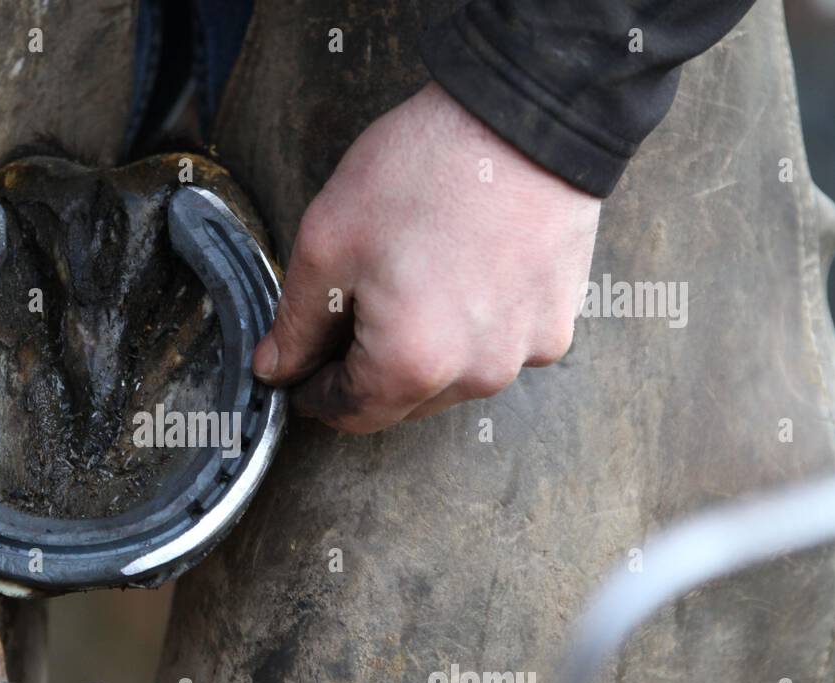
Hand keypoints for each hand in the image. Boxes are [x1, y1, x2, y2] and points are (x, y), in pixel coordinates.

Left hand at [253, 82, 600, 432]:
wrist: (524, 115)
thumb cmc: (423, 172)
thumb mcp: (328, 245)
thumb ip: (296, 323)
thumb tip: (276, 369)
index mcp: (411, 365)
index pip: (352, 415)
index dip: (317, 394)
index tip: (301, 372)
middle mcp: (475, 375)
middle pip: (403, 402)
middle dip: (367, 371)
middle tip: (348, 315)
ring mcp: (525, 353)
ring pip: (453, 378)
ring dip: (423, 351)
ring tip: (408, 283)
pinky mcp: (557, 324)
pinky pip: (499, 346)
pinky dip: (472, 327)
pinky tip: (459, 275)